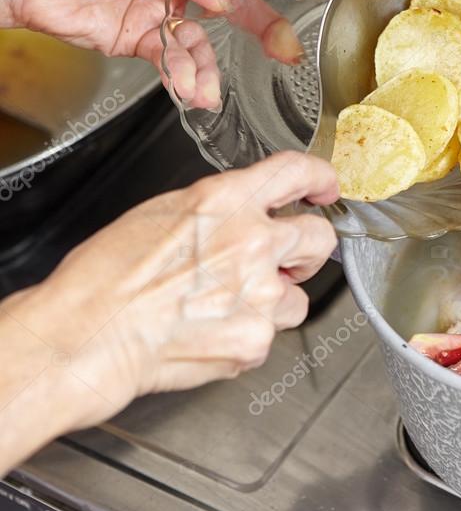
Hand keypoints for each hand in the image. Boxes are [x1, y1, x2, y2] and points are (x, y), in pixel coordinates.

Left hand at [0, 0, 317, 108]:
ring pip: (205, 43)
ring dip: (209, 67)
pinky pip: (176, 63)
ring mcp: (163, 8)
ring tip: (208, 86)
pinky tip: (188, 87)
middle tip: (287, 47)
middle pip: (236, 0)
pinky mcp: (143, 39)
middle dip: (265, 26)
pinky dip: (185, 78)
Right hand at [0, 151, 338, 467]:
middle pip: (319, 237)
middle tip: (287, 261)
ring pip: (298, 296)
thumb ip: (216, 212)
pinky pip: (269, 335)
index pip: (295, 172)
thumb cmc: (104, 279)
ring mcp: (259, 292)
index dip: (319, 178)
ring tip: (225, 307)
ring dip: (274, 301)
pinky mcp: (256, 337)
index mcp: (224, 201)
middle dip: (307, 250)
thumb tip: (242, 218)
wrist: (86, 337)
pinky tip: (211, 333)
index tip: (325, 188)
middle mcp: (251, 241)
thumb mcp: (159, 215)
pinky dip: (247, 336)